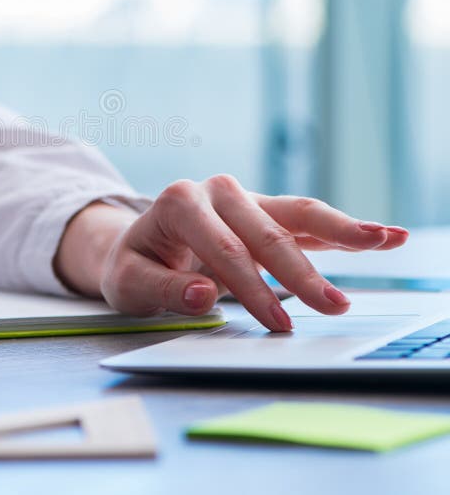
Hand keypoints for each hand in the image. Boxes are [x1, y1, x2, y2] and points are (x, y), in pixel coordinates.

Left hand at [54, 175, 407, 331]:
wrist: (136, 245)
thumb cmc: (133, 266)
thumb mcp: (129, 283)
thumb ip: (163, 290)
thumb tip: (203, 296)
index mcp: (178, 202)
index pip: (223, 249)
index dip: (252, 288)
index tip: (278, 324)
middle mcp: (214, 190)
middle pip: (265, 232)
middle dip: (301, 273)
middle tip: (334, 307)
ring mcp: (243, 197)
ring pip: (296, 213)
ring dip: (341, 231)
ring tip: (385, 240)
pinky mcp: (263, 211)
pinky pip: (305, 220)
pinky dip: (341, 229)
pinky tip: (380, 236)